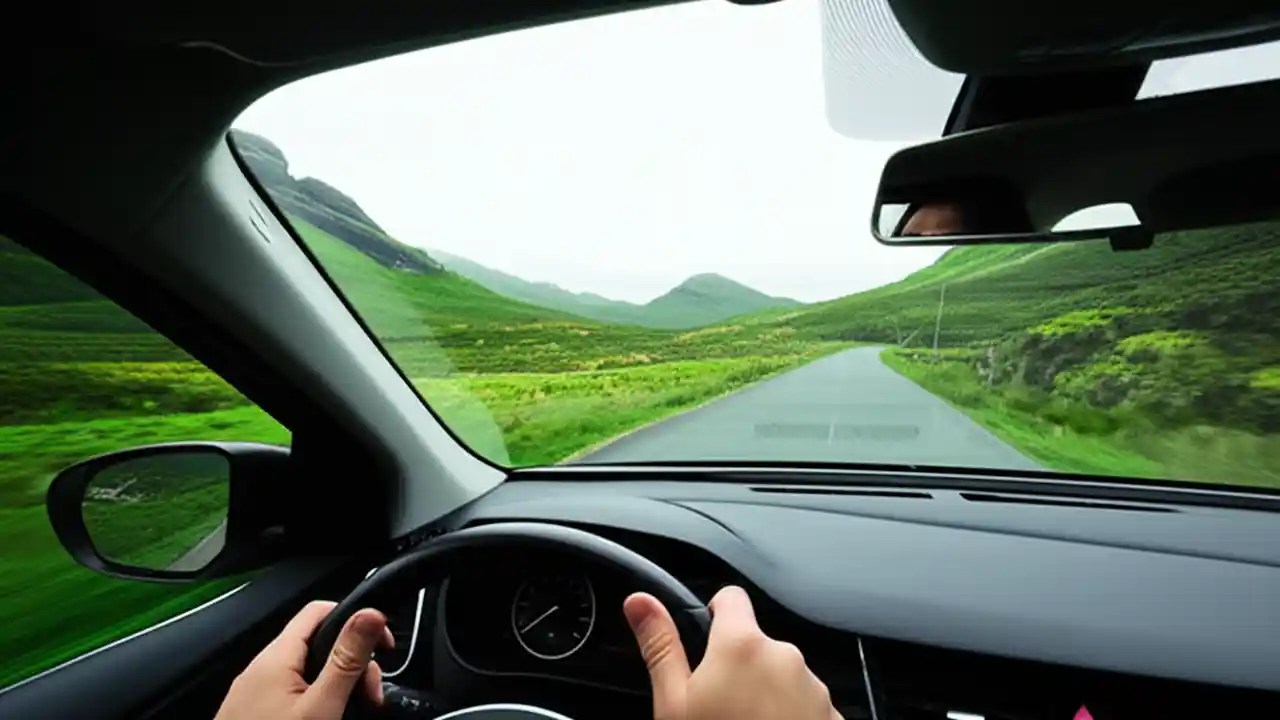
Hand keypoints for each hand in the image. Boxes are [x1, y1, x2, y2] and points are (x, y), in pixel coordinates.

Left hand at [215, 600, 393, 719]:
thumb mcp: (321, 707)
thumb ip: (346, 660)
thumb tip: (369, 614)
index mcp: (276, 658)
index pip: (320, 611)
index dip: (355, 620)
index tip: (382, 647)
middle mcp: (261, 669)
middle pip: (317, 645)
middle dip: (351, 665)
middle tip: (370, 698)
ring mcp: (254, 693)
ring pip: (306, 673)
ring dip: (336, 687)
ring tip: (351, 714)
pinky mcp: (252, 714)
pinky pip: (291, 694)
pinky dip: (314, 702)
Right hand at [623, 586, 840, 719]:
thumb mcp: (675, 705)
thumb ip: (660, 646)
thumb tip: (639, 602)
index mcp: (742, 645)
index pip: (730, 598)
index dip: (713, 614)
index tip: (703, 641)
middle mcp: (785, 658)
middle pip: (754, 645)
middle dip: (736, 668)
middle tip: (715, 709)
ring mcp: (815, 690)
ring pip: (781, 678)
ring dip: (764, 696)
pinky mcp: (832, 718)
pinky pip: (805, 707)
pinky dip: (789, 719)